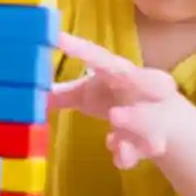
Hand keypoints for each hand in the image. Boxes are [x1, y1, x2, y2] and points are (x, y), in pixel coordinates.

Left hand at [50, 33, 180, 169]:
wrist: (163, 123)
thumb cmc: (118, 98)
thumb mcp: (89, 95)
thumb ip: (63, 94)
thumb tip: (32, 93)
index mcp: (122, 73)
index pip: (102, 58)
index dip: (81, 49)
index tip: (59, 38)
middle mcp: (143, 91)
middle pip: (147, 81)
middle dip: (136, 78)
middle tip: (108, 81)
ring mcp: (153, 117)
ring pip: (148, 120)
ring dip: (133, 120)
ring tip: (114, 120)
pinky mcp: (154, 143)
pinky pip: (143, 150)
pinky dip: (129, 154)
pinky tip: (117, 156)